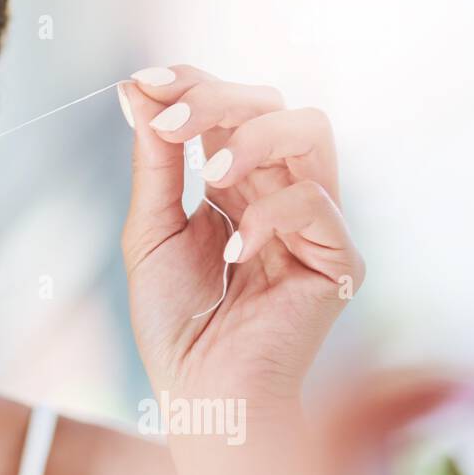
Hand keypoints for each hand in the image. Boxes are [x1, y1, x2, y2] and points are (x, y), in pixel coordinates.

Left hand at [118, 66, 364, 414]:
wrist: (201, 394)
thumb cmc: (175, 321)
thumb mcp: (150, 229)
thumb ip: (152, 161)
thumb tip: (135, 88)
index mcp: (236, 181)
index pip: (229, 108)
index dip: (193, 83)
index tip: (146, 80)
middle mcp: (279, 190)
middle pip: (271, 105)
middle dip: (217, 102)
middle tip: (171, 125)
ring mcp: (313, 222)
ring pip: (310, 133)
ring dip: (252, 140)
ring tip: (208, 177)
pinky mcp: (338, 259)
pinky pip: (317, 204)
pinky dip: (269, 217)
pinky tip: (233, 254)